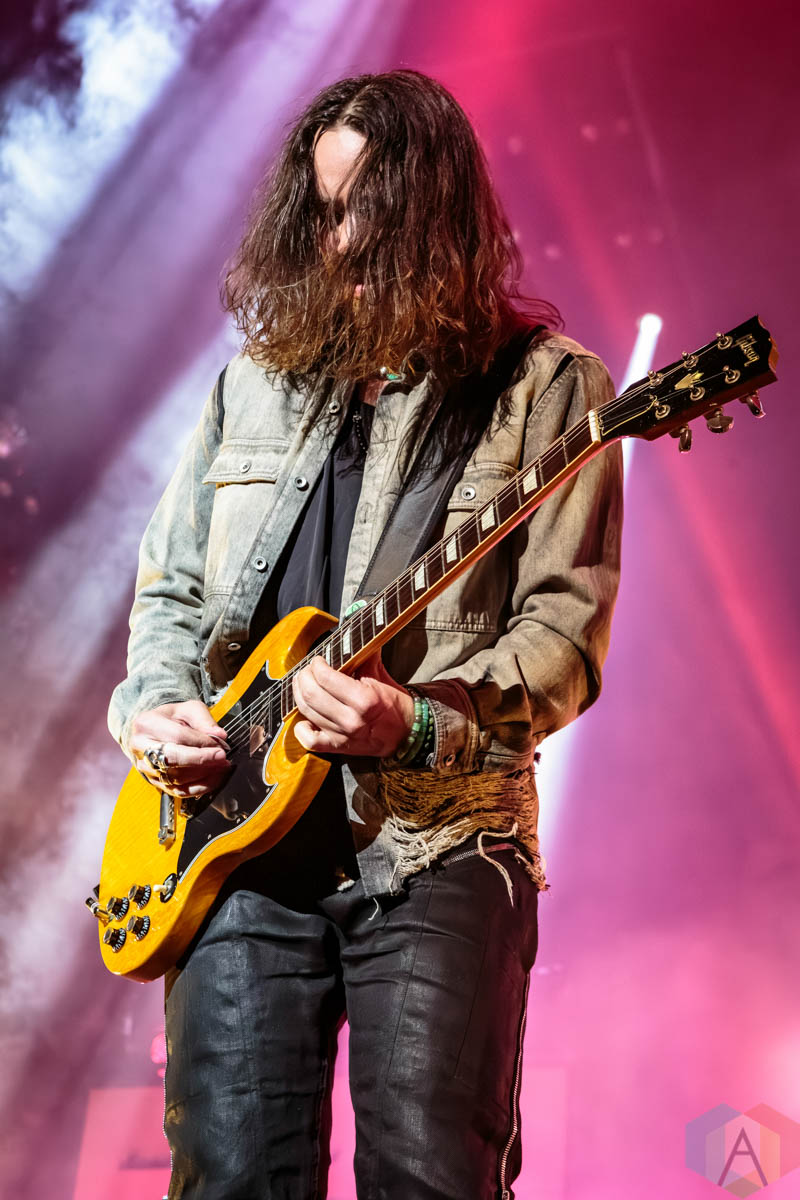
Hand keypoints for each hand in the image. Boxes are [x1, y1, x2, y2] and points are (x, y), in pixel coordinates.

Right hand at [130, 700, 230, 797]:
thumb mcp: (188, 709)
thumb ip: (204, 720)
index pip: (177, 736)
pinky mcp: (155, 782)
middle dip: (201, 760)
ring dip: (203, 774)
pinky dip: (199, 788)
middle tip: (222, 758)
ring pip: (175, 778)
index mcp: (147, 724)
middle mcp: (141, 747)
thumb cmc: (172, 719)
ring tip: (221, 766)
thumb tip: (219, 736)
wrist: (155, 731)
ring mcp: (146, 768)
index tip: (220, 745)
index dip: (201, 742)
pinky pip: (178, 791)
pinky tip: (214, 779)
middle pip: (172, 759)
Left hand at [292, 653, 413, 756]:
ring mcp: (342, 735)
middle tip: (308, 670)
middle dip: (304, 677)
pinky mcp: (337, 747)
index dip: (316, 665)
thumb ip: (365, 656)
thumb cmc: (395, 704)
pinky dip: (301, 728)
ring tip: (303, 685)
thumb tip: (352, 636)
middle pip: (311, 694)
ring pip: (306, 712)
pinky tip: (304, 717)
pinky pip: (309, 740)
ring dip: (299, 694)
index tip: (317, 660)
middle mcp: (351, 719)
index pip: (325, 677)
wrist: (406, 734)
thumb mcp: (381, 676)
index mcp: (364, 699)